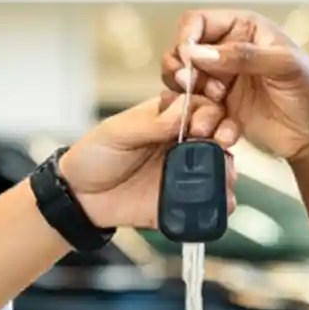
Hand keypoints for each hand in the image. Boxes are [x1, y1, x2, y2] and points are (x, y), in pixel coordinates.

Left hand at [59, 95, 239, 229]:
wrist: (79, 197)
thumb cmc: (94, 155)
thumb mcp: (117, 131)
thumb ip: (151, 122)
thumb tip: (184, 110)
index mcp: (169, 117)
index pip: (202, 106)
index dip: (208, 112)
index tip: (201, 125)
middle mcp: (183, 142)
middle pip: (220, 134)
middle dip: (226, 136)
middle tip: (221, 144)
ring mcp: (186, 172)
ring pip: (221, 167)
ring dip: (229, 170)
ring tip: (225, 175)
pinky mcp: (183, 200)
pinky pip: (210, 201)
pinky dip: (221, 202)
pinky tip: (222, 202)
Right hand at [161, 10, 308, 161]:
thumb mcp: (285, 66)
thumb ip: (242, 56)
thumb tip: (197, 53)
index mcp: (244, 28)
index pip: (197, 22)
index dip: (187, 39)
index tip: (188, 62)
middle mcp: (227, 50)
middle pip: (182, 51)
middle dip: (182, 70)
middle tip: (192, 87)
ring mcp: (221, 79)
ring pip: (181, 80)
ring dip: (188, 94)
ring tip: (214, 106)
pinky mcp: (219, 108)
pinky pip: (192, 107)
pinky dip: (196, 115)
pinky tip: (216, 123)